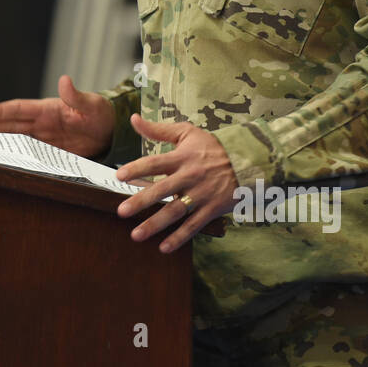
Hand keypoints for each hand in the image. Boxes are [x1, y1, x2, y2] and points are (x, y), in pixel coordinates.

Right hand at [0, 74, 112, 159]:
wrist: (111, 130)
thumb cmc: (100, 113)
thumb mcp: (91, 104)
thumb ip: (76, 96)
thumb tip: (64, 80)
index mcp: (47, 109)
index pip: (18, 109)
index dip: (0, 112)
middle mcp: (41, 122)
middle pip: (10, 124)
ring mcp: (44, 136)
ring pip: (15, 137)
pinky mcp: (50, 149)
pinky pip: (29, 151)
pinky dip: (14, 153)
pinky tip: (2, 156)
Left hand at [114, 115, 237, 251]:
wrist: (248, 161)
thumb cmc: (212, 147)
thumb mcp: (187, 133)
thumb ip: (158, 130)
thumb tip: (133, 119)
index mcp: (182, 157)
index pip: (155, 162)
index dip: (137, 168)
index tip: (119, 176)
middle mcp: (190, 176)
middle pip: (162, 190)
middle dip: (141, 201)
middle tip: (121, 211)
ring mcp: (201, 194)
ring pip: (175, 212)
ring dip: (155, 225)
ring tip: (136, 235)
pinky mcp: (212, 209)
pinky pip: (194, 225)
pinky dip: (179, 237)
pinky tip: (164, 247)